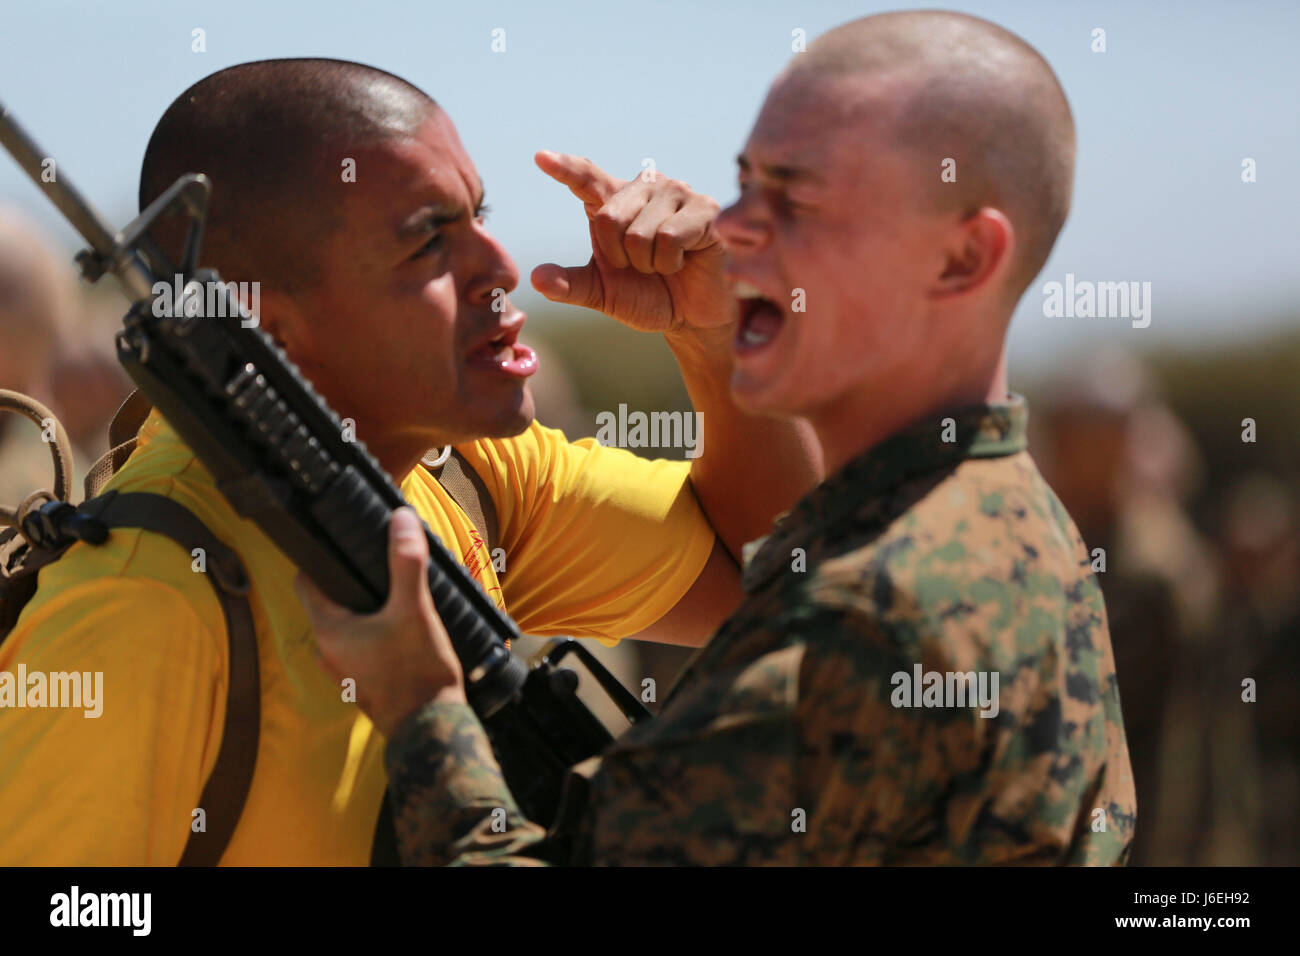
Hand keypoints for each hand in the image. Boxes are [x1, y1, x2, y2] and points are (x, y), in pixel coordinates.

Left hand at [295, 507, 465, 737]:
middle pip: (329, 603)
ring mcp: (342, 672)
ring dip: (364, 611)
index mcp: (328, 630)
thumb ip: (406, 563)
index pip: (306, 581)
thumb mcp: (415, 610)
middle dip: (351, 583)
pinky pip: (359, 648)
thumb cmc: (418, 670)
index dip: (321, 558)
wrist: (431, 728)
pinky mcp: (360, 685)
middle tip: (379, 564)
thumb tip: (400, 519)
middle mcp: (327, 651)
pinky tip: (401, 629)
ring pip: (345, 627)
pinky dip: (373, 634)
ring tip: (395, 595)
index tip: (342, 542)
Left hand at [530, 151, 733, 335]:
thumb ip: (569, 285)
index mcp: (614, 201)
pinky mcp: (704, 207)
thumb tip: (536, 279)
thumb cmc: (647, 295)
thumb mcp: (601, 292)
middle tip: (641, 265)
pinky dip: (670, 261)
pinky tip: (684, 260)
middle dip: (620, 257)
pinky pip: (669, 237)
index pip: (586, 177)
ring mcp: (676, 192)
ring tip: (665, 262)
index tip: (540, 157)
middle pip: (608, 219)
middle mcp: (644, 187)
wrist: (690, 316)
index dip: (564, 168)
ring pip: (639, 233)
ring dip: (649, 263)